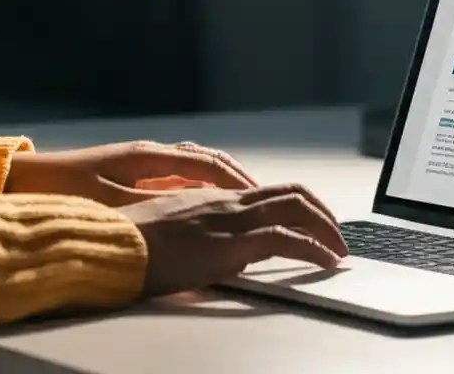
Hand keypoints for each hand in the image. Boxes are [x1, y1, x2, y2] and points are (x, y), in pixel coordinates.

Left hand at [5, 140, 256, 205]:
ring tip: (245, 202)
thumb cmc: (61, 191)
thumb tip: (188, 216)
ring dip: (222, 182)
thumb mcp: (108, 204)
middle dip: (238, 179)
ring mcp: (143, 161)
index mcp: (147, 157)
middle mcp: (150, 154)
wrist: (24, 178)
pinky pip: (180, 175)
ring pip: (195, 166)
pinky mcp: (134, 172)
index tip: (259, 197)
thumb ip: (149, 209)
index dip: (235, 182)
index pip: (205, 164)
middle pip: (207, 161)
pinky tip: (208, 204)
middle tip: (265, 199)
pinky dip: (202, 186)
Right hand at [119, 184, 348, 296]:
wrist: (114, 245)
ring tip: (338, 248)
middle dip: (320, 211)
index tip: (309, 221)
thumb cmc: (131, 244)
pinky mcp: (235, 242)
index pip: (266, 192)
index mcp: (212, 197)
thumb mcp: (170, 233)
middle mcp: (228, 200)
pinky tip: (327, 261)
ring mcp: (233, 218)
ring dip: (325, 228)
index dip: (295, 204)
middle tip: (334, 233)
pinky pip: (290, 240)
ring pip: (297, 208)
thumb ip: (200, 234)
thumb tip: (221, 252)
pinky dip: (316, 248)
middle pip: (291, 192)